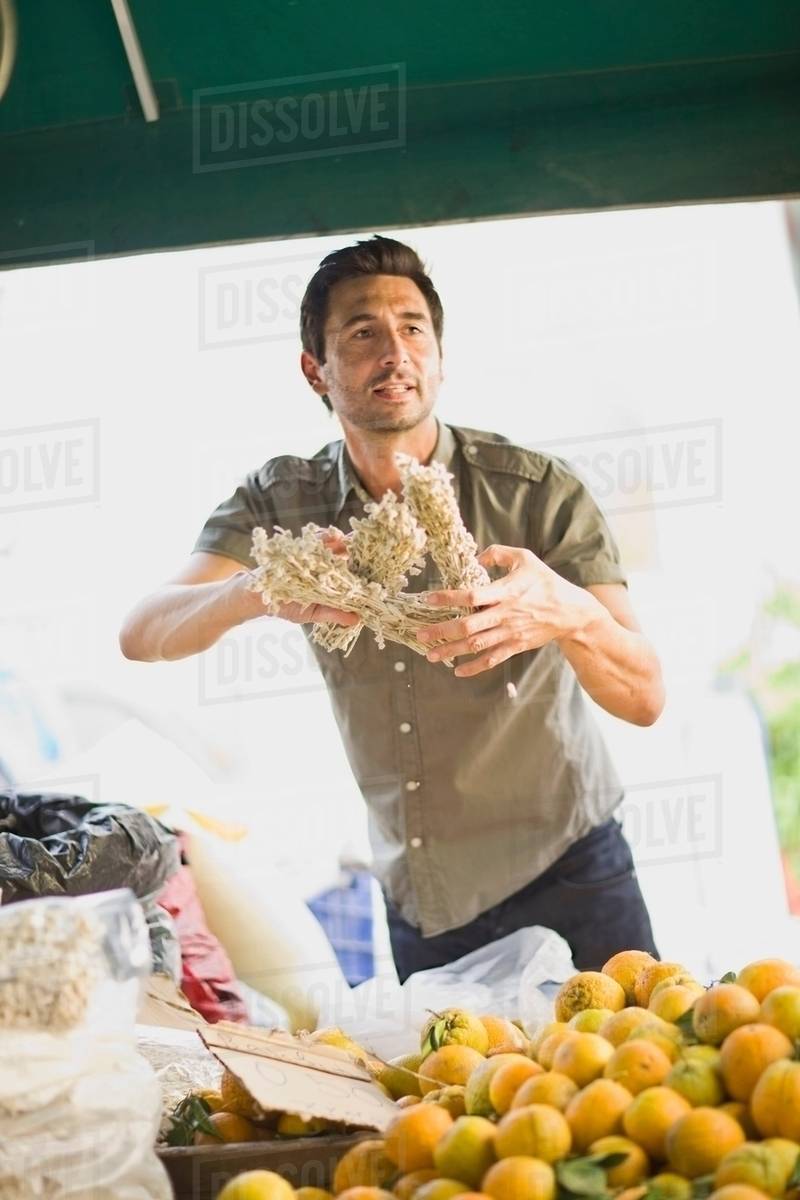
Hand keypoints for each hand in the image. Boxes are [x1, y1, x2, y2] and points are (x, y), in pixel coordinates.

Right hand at [241, 526, 359, 627]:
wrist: (255, 596)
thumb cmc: (286, 606)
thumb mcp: (312, 613)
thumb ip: (333, 614)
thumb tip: (357, 620)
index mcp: (329, 579)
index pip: (350, 571)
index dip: (364, 566)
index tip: (378, 564)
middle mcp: (322, 565)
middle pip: (343, 553)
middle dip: (355, 547)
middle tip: (370, 545)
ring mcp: (310, 555)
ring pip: (330, 544)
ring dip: (341, 539)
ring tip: (351, 538)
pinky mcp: (298, 548)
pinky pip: (312, 540)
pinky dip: (323, 536)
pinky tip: (332, 535)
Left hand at [417, 544, 599, 676]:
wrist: (570, 611)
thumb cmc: (546, 581)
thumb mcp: (526, 558)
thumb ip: (499, 554)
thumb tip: (477, 557)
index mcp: (506, 591)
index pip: (471, 595)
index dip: (448, 598)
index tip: (427, 599)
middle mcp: (505, 614)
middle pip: (468, 625)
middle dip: (442, 631)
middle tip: (419, 633)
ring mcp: (510, 633)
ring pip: (476, 645)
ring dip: (451, 651)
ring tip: (430, 655)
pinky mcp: (515, 646)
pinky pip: (492, 660)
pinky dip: (474, 668)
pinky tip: (457, 671)